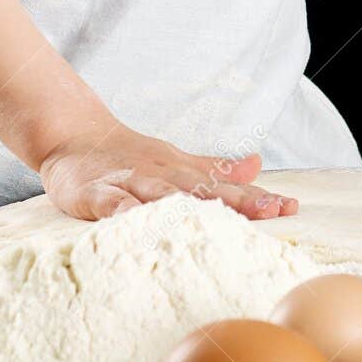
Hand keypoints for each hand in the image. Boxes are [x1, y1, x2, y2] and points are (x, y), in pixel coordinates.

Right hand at [37, 125, 297, 221]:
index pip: (224, 187)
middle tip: (271, 211)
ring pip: (164, 196)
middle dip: (238, 202)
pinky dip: (126, 215)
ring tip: (223, 222)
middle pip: (203, 191)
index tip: (290, 207)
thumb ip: (213, 169)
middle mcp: (161, 176)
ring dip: (192, 208)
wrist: (72, 135)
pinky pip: (111, 205)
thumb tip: (257, 166)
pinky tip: (140, 226)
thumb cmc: (128, 157)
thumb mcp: (175, 161)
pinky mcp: (96, 193)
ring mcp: (129, 183)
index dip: (256, 197)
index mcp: (181, 171)